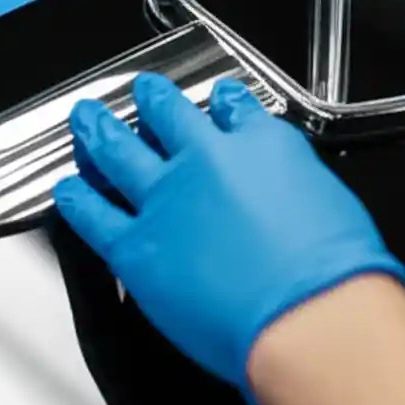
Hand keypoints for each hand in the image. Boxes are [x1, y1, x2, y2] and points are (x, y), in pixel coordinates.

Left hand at [53, 74, 404, 393]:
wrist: (309, 315)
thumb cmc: (335, 273)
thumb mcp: (331, 206)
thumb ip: (294, 191)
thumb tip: (287, 199)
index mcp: (264, 145)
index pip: (235, 107)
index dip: (221, 100)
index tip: (217, 97)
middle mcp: (208, 160)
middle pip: (167, 115)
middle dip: (150, 98)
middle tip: (140, 89)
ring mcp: (165, 199)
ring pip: (118, 151)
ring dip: (98, 131)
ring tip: (86, 119)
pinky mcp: (136, 245)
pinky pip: (94, 213)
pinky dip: (77, 198)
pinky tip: (68, 189)